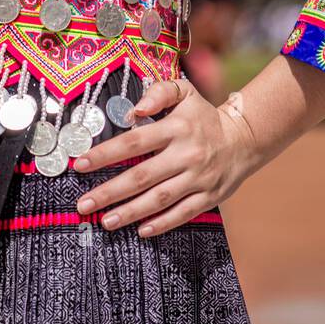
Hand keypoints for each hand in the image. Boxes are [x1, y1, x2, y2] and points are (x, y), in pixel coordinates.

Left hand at [73, 78, 259, 237]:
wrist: (244, 139)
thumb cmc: (204, 116)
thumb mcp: (185, 93)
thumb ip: (160, 92)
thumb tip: (136, 109)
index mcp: (176, 128)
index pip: (134, 141)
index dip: (105, 154)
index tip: (80, 164)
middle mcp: (186, 155)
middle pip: (142, 176)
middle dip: (110, 192)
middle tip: (83, 204)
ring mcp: (198, 178)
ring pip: (159, 199)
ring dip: (130, 212)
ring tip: (105, 221)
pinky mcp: (209, 197)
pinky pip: (182, 214)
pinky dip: (162, 224)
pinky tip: (141, 231)